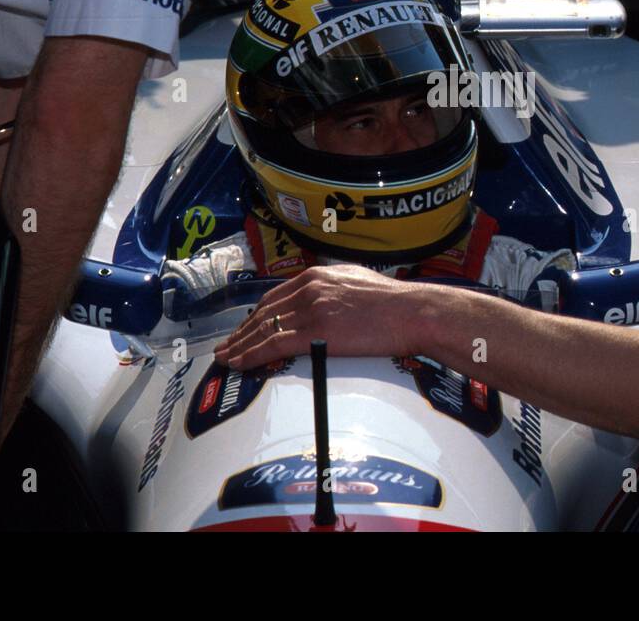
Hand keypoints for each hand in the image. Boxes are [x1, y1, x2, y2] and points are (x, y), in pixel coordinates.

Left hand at [213, 265, 433, 369]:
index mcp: (318, 276)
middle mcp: (309, 289)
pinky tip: (240, 363)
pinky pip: (274, 345)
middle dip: (241, 331)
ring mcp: (311, 310)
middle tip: (226, 345)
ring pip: (263, 329)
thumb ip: (334, 287)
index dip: (255, 315)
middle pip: (264, 312)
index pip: (275, 297)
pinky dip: (252, 355)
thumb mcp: (358, 281)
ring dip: (240, 345)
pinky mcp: (316, 332)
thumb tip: (327, 298)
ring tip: (225, 357)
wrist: (413, 312)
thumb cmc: (395, 302)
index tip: (244, 327)